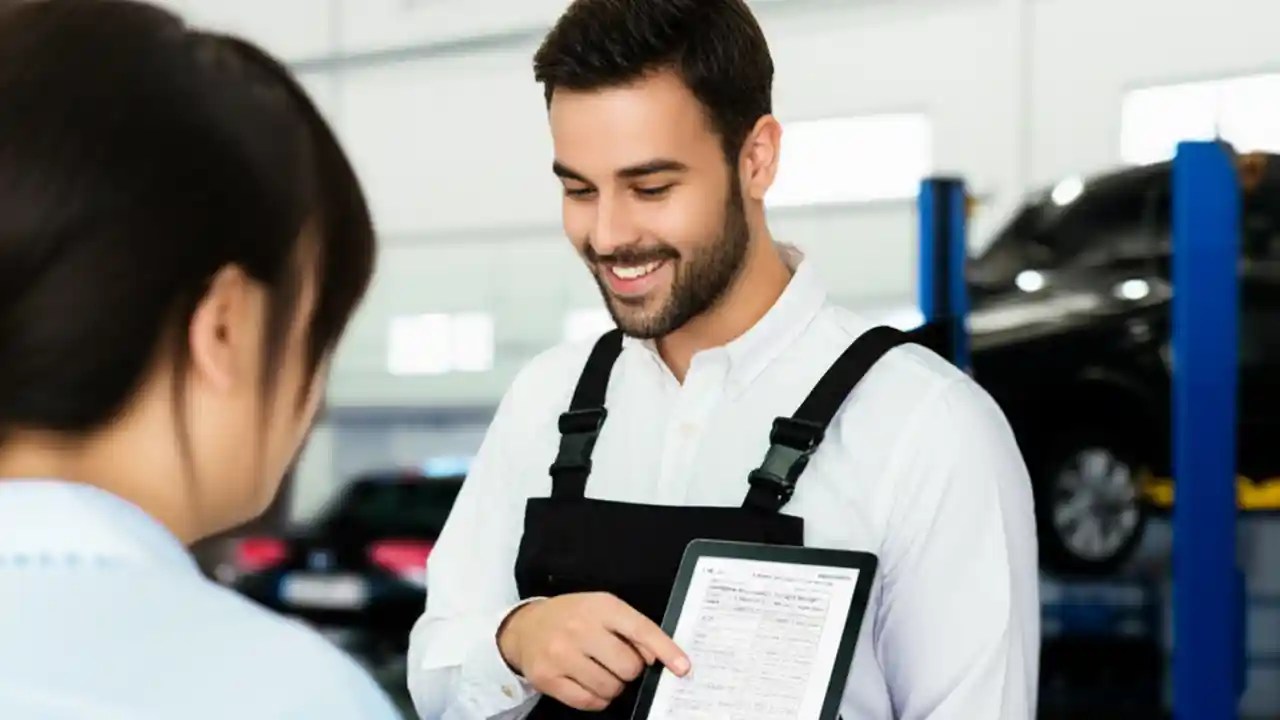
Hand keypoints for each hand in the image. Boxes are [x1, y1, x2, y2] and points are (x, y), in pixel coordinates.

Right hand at [497, 592, 690, 710]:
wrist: (525, 627)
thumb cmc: (572, 617)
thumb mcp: (604, 609)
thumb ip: (633, 629)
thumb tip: (657, 657)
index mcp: (600, 607)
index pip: (641, 630)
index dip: (666, 650)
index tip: (683, 667)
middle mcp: (580, 628)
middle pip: (628, 667)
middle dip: (629, 670)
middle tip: (616, 661)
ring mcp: (561, 654)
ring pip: (610, 688)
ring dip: (613, 686)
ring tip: (600, 671)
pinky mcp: (547, 678)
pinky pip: (589, 702)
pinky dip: (597, 699)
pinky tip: (589, 683)